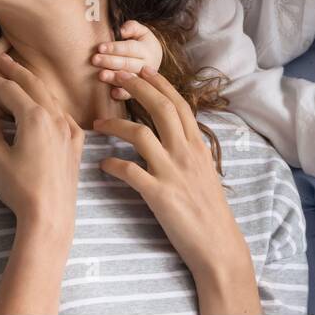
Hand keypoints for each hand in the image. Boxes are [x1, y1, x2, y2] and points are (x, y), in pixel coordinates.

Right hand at [0, 54, 84, 246]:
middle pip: (33, 85)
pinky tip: (46, 109)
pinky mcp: (76, 145)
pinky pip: (63, 116)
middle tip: (1, 60)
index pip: (8, 89)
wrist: (51, 216)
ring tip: (21, 79)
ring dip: (34, 86)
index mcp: (35, 117)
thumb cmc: (20, 189)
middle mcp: (56, 118)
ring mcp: (70, 130)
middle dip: (15, 71)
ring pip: (51, 99)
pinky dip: (50, 106)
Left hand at [92, 21, 163, 98]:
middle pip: (128, 64)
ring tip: (101, 75)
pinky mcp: (139, 91)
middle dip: (110, 61)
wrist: (154, 59)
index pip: (130, 48)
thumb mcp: (142, 31)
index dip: (115, 48)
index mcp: (147, 49)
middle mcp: (146, 65)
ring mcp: (143, 79)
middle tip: (95, 59)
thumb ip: (132, 27)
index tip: (100, 47)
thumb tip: (121, 31)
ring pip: (129, 79)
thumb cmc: (142, 43)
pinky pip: (131, 94)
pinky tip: (112, 92)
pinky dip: (122, 94)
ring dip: (114, 78)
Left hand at [92, 68, 257, 308]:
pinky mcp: (160, 195)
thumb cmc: (209, 212)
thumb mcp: (205, 173)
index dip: (158, 83)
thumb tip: (176, 134)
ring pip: (140, 134)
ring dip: (115, 125)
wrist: (218, 246)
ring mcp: (173, 173)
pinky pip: (130, 172)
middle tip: (113, 75)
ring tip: (96, 124)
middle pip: (160, 108)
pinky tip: (102, 165)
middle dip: (135, 87)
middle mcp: (186, 153)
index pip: (178, 104)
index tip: (140, 68)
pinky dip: (113, 165)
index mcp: (198, 146)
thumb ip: (190, 151)